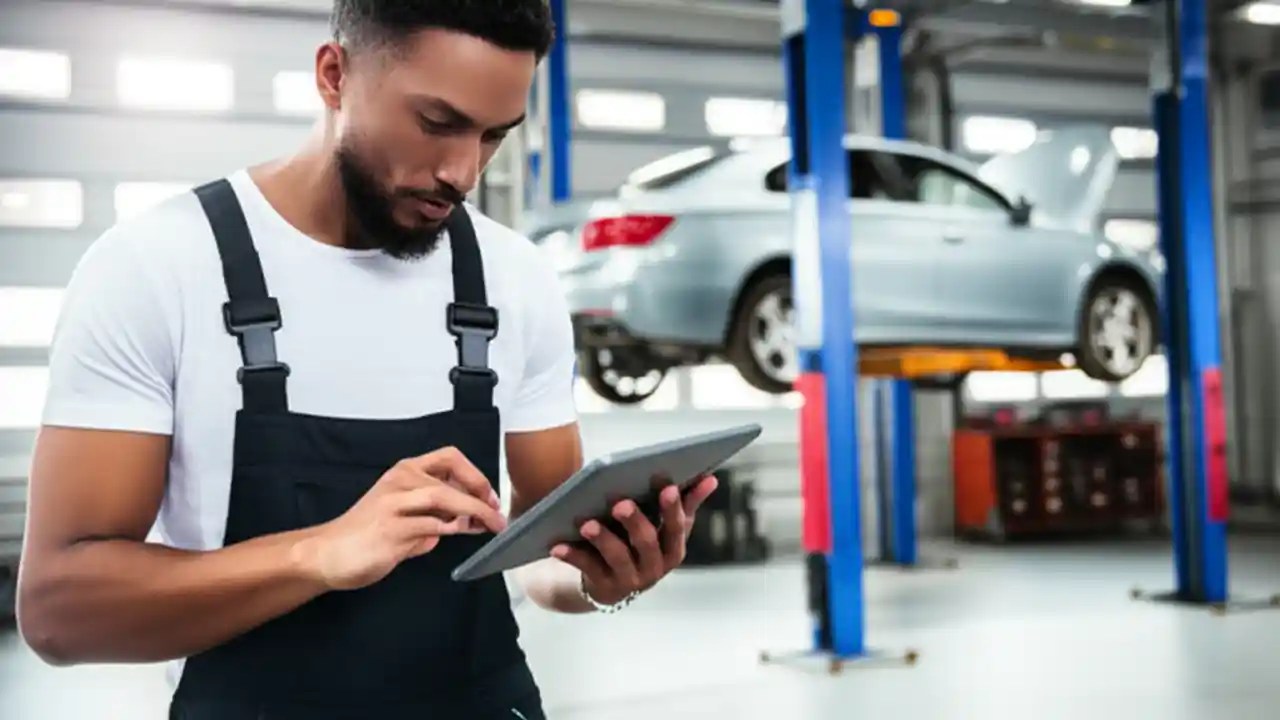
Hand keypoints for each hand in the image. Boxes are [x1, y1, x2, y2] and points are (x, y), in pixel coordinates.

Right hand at [301, 447, 506, 591]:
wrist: (327, 553)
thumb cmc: (365, 534)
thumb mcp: (405, 516)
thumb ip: (434, 515)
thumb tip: (465, 521)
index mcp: (404, 472)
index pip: (449, 457)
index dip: (475, 474)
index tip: (489, 495)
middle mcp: (399, 482)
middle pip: (450, 479)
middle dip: (481, 496)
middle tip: (498, 516)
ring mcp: (393, 504)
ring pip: (443, 497)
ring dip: (473, 512)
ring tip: (489, 525)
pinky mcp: (390, 529)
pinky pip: (429, 525)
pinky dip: (449, 529)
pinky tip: (458, 534)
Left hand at [549, 475, 718, 605]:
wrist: (609, 584)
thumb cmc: (640, 544)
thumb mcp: (663, 527)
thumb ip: (685, 503)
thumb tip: (710, 478)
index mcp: (673, 549)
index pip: (677, 527)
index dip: (674, 508)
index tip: (667, 487)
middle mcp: (655, 567)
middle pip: (647, 542)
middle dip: (635, 522)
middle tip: (621, 503)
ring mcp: (629, 579)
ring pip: (617, 557)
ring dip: (602, 538)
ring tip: (586, 523)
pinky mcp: (603, 587)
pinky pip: (587, 569)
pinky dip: (572, 556)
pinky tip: (557, 545)